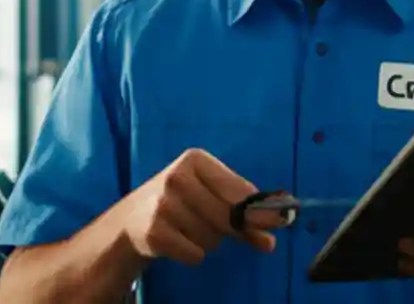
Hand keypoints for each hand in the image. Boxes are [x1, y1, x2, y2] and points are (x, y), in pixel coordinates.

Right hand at [118, 148, 283, 265]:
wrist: (131, 220)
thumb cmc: (181, 201)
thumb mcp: (209, 193)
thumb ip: (243, 210)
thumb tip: (276, 232)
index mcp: (195, 159)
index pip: (239, 190)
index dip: (261, 210)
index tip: (283, 220)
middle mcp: (177, 177)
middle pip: (229, 217)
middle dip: (235, 229)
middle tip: (237, 233)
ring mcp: (163, 205)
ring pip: (213, 238)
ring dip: (210, 241)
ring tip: (190, 229)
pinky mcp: (154, 232)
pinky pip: (196, 254)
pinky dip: (193, 254)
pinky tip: (179, 241)